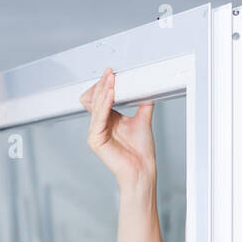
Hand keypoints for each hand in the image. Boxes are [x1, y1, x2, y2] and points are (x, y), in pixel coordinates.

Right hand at [79, 67, 156, 183]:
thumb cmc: (141, 151)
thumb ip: (143, 103)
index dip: (106, 85)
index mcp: (108, 121)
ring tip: (111, 79)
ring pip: (96, 106)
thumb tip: (147, 88)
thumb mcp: (143, 119)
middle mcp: (100, 126)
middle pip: (97, 99)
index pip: (102, 98)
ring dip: (104, 91)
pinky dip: (105, 104)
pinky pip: (99, 117)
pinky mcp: (95, 140)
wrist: (142, 169)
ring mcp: (95, 133)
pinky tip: (110, 94)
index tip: (113, 73)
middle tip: (111, 72)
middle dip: (104, 84)